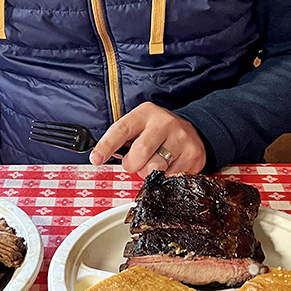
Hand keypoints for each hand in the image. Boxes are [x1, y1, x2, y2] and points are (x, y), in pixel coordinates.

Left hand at [89, 101, 205, 178]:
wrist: (194, 131)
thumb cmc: (157, 132)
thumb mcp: (139, 127)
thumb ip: (122, 140)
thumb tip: (99, 156)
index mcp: (145, 113)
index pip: (121, 130)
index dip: (107, 146)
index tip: (96, 159)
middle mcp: (164, 122)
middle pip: (140, 153)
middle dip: (133, 164)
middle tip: (136, 163)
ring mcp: (181, 137)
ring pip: (156, 168)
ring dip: (149, 172)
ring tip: (154, 163)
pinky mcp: (193, 154)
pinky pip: (171, 176)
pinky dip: (166, 176)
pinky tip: (170, 165)